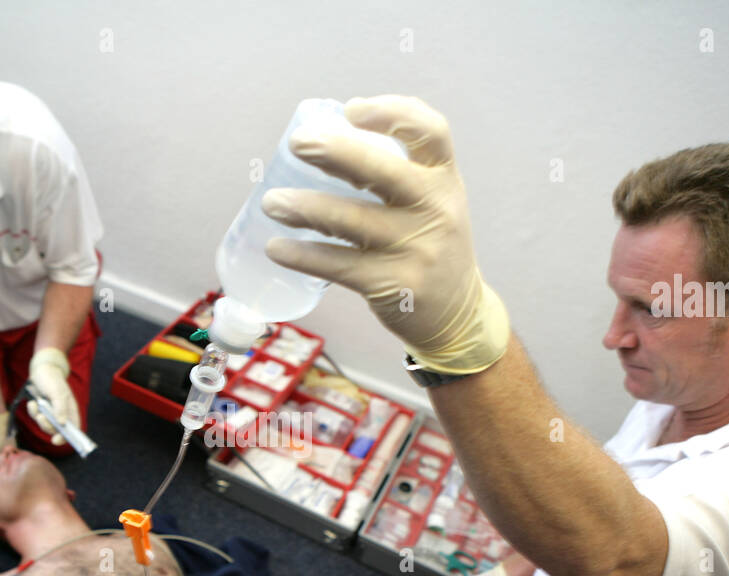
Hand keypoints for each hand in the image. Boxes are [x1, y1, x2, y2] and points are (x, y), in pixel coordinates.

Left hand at [27, 347, 78, 444]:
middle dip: (47, 426)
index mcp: (71, 411)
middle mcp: (62, 415)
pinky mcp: (42, 410)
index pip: (73, 430)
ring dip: (38, 418)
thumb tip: (62, 424)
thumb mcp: (58, 392)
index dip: (67, 438)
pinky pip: (36, 417)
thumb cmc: (52, 379)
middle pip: (56, 431)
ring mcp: (51, 413)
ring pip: (45, 425)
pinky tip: (32, 402)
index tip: (56, 440)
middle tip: (42, 417)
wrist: (41, 369)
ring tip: (35, 405)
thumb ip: (60, 408)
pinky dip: (33, 411)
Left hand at [261, 95, 508, 376]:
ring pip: (352, 221)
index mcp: (444, 178)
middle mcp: (435, 209)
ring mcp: (416, 248)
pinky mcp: (394, 284)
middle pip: (385, 171)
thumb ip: (397, 170)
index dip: (391, 112)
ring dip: (305, 208)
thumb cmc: (430, 242)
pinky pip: (339, 266)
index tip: (350, 109)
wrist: (458, 312)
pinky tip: (276, 247)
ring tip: (270, 202)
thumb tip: (326, 139)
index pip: (430, 131)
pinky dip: (303, 255)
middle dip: (336, 151)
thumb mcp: (433, 199)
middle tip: (298, 143)